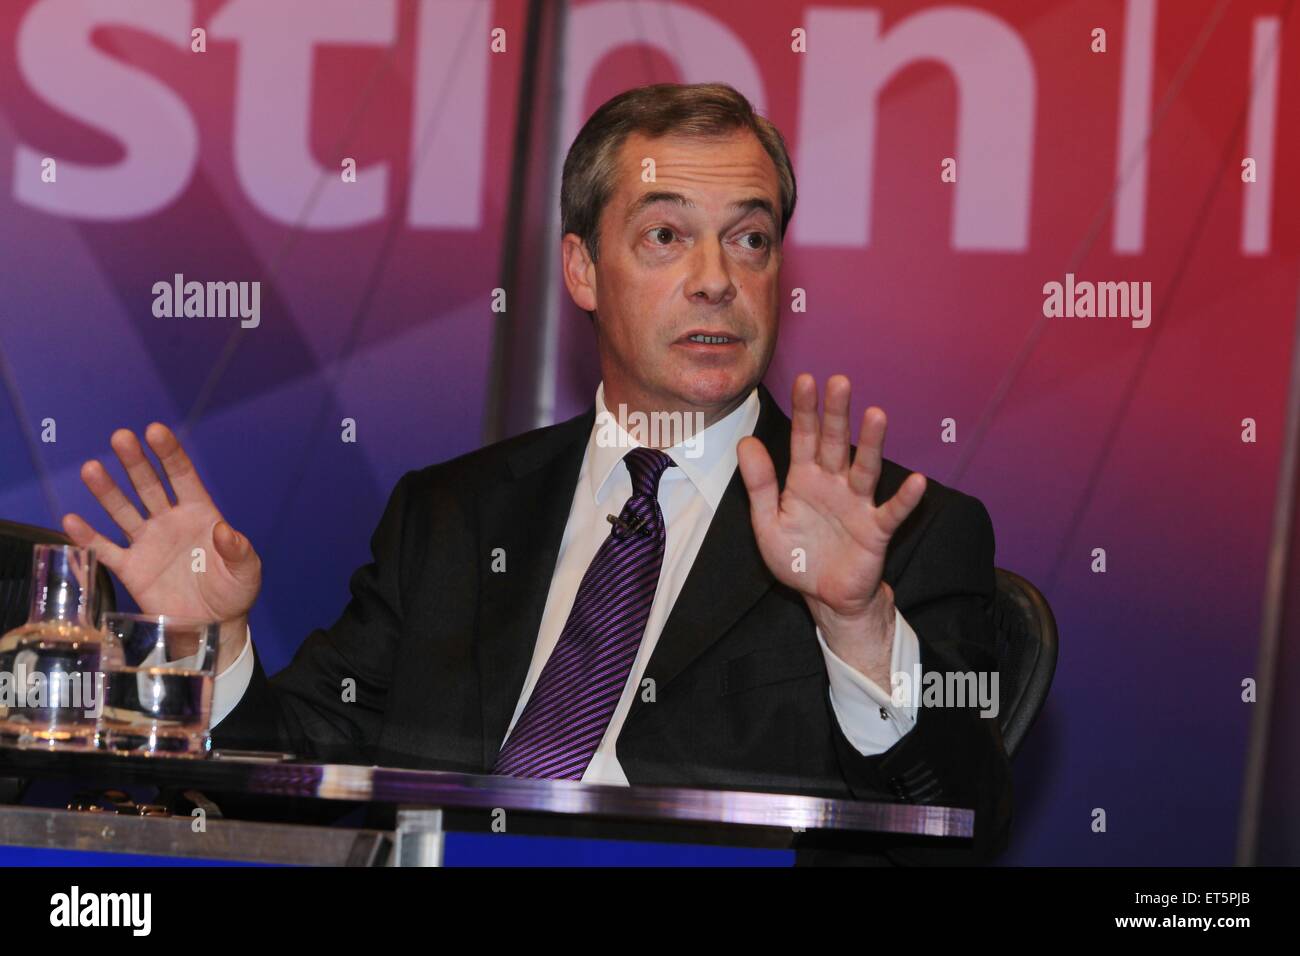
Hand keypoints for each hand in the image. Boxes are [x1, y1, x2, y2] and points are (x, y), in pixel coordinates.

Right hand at [62, 424, 260, 666]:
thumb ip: (238, 549)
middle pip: (148, 486)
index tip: (155, 431)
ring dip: (107, 491)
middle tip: (120, 438)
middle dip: (135, 462)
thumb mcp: (246, 571)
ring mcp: (147, 543)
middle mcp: (169, 521)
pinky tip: (72, 520)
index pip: (182, 477)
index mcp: (199, 514)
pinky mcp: (131, 569)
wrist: (213, 625)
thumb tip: (225, 531)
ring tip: (92, 468)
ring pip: (123, 511)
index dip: (169, 454)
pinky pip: (105, 550)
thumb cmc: (233, 591)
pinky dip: (88, 537)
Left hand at [737, 374, 925, 681]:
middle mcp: (833, 484)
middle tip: (839, 381)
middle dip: (837, 413)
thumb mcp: (767, 524)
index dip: (805, 410)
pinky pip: (891, 512)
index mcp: (804, 479)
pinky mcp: (876, 531)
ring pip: (865, 468)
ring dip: (872, 443)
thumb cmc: (797, 557)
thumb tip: (746, 443)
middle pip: (836, 443)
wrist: (823, 597)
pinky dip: (905, 498)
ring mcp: (857, 505)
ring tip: (876, 414)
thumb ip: (759, 485)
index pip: (804, 437)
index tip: (805, 379)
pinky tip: (917, 481)